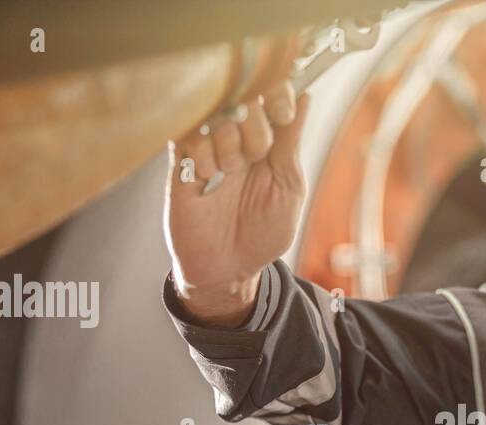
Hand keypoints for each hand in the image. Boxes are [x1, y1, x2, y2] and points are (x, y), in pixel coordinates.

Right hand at [164, 34, 310, 326]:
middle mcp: (236, 137)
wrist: (228, 269)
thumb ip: (291, 143)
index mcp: (267, 139)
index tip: (283, 113)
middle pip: (242, 97)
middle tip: (256, 154)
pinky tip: (207, 176)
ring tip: (229, 172)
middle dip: (254, 122)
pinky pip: (185, 135)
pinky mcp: (180, 163)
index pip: (271, 93)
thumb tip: (305, 95)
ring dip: (227, 140)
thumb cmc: (262, 232)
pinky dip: (200, 150)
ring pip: (213, 114)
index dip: (278, 93)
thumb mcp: (288, 189)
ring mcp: (208, 148)